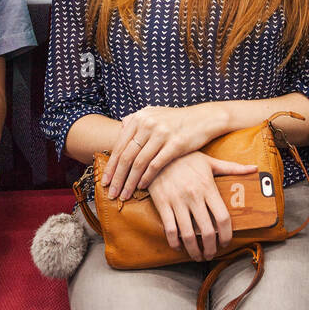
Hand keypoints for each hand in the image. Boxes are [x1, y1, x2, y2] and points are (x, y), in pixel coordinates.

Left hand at [102, 104, 222, 199]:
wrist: (204, 118)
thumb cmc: (177, 120)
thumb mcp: (155, 113)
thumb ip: (137, 118)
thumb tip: (122, 125)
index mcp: (140, 118)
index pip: (119, 146)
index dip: (111, 166)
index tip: (105, 182)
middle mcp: (148, 124)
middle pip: (126, 156)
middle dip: (117, 178)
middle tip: (111, 194)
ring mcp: (162, 134)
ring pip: (139, 163)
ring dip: (130, 182)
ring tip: (125, 195)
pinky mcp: (176, 144)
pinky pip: (155, 165)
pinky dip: (146, 178)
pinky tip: (141, 187)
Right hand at [146, 153, 257, 261]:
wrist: (159, 153)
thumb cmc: (186, 158)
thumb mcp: (210, 161)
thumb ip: (233, 168)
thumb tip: (254, 169)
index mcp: (208, 187)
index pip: (222, 217)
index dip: (226, 235)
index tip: (225, 243)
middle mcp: (194, 196)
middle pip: (207, 231)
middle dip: (210, 248)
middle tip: (211, 255)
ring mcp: (177, 201)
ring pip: (188, 234)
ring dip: (194, 250)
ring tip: (197, 256)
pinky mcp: (162, 204)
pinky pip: (169, 229)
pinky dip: (175, 242)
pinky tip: (179, 247)